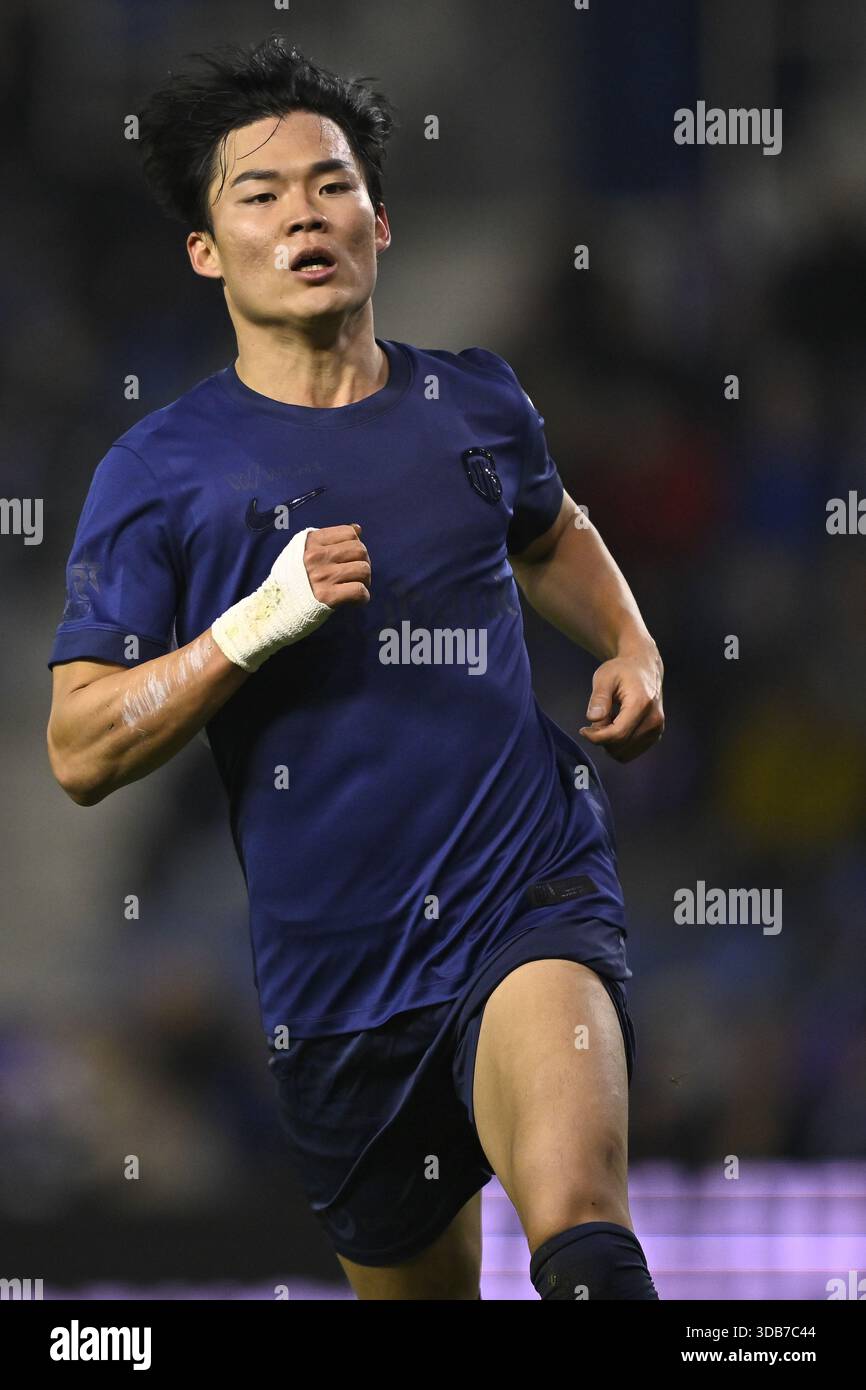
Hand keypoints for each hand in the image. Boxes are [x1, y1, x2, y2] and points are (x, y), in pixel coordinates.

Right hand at [303, 523, 370, 606]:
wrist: (278, 605)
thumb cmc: (295, 577)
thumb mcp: (305, 550)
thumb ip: (330, 539)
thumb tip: (357, 529)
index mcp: (312, 541)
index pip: (349, 533)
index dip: (356, 545)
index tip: (350, 558)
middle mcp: (316, 556)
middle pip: (360, 550)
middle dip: (363, 562)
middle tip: (357, 574)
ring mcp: (322, 576)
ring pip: (363, 569)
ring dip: (365, 580)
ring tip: (356, 586)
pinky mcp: (327, 596)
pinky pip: (359, 590)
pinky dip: (363, 596)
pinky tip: (356, 600)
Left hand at [578, 644, 664, 762]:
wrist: (644, 668)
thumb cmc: (622, 671)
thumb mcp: (604, 677)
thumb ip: (599, 698)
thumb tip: (592, 718)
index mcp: (642, 704)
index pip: (617, 734)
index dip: (596, 737)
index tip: (583, 730)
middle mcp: (654, 720)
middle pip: (619, 746)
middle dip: (602, 738)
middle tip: (596, 719)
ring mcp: (657, 730)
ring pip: (624, 753)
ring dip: (609, 743)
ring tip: (608, 720)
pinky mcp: (655, 735)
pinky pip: (630, 752)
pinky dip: (618, 744)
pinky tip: (616, 725)